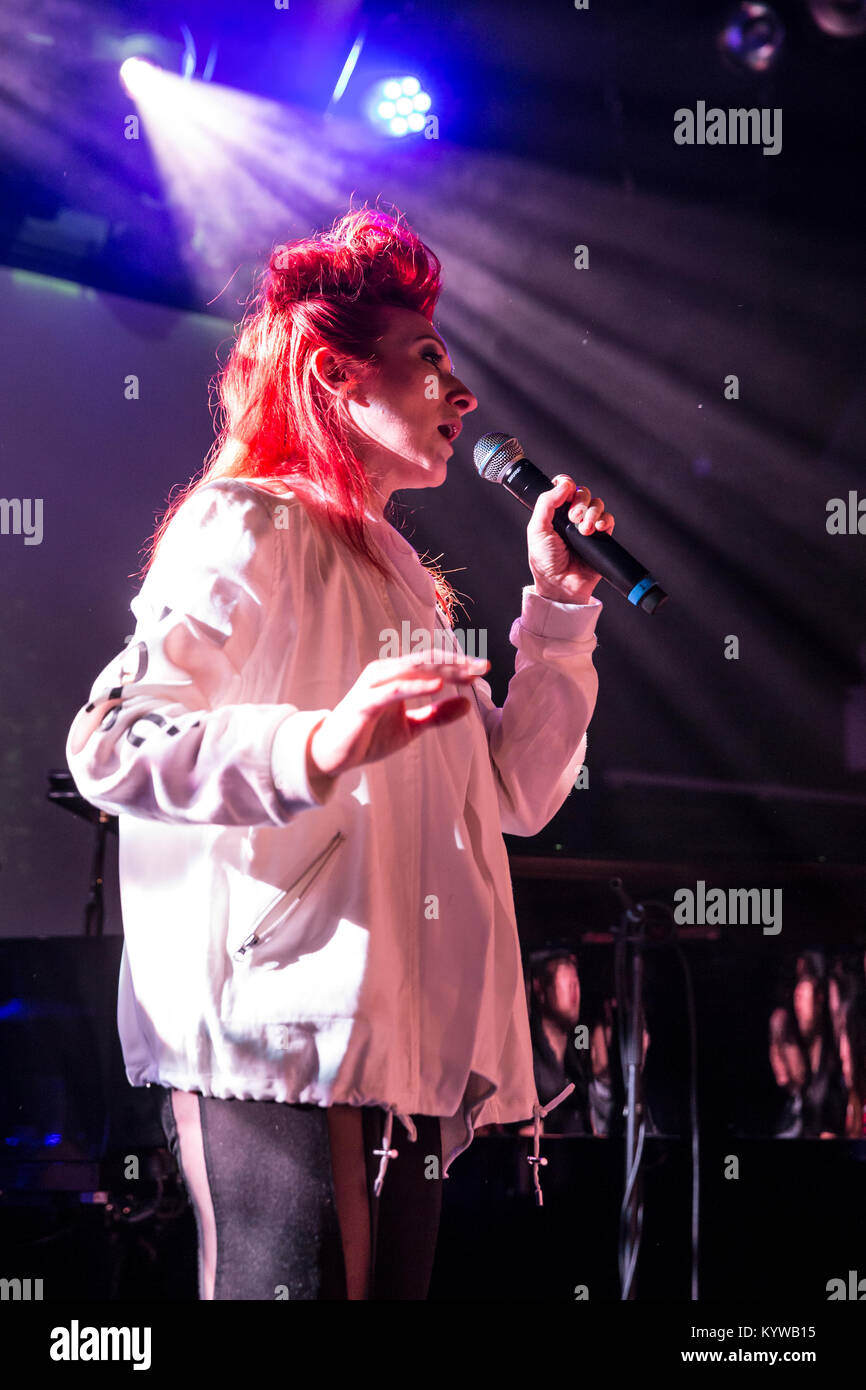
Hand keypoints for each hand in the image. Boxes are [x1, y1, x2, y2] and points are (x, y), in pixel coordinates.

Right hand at [307, 651, 489, 781]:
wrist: (332, 754)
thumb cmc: (369, 736)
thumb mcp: (411, 728)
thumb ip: (436, 715)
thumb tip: (467, 705)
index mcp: (397, 676)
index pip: (433, 665)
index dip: (459, 667)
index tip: (483, 670)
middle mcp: (386, 672)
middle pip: (427, 661)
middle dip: (456, 663)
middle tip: (483, 666)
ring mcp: (374, 684)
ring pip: (412, 669)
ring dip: (440, 669)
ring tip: (466, 672)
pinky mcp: (365, 701)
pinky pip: (394, 690)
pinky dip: (416, 686)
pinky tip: (437, 685)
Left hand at [527, 475, 614, 603]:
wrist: (561, 586)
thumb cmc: (545, 562)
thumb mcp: (537, 529)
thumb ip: (546, 503)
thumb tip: (564, 483)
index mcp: (554, 513)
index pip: (564, 488)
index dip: (566, 484)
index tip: (566, 488)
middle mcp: (571, 517)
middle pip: (582, 493)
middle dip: (579, 501)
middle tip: (572, 518)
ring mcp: (587, 527)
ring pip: (597, 504)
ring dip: (591, 513)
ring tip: (584, 530)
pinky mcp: (601, 538)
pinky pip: (608, 519)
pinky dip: (604, 520)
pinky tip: (596, 529)